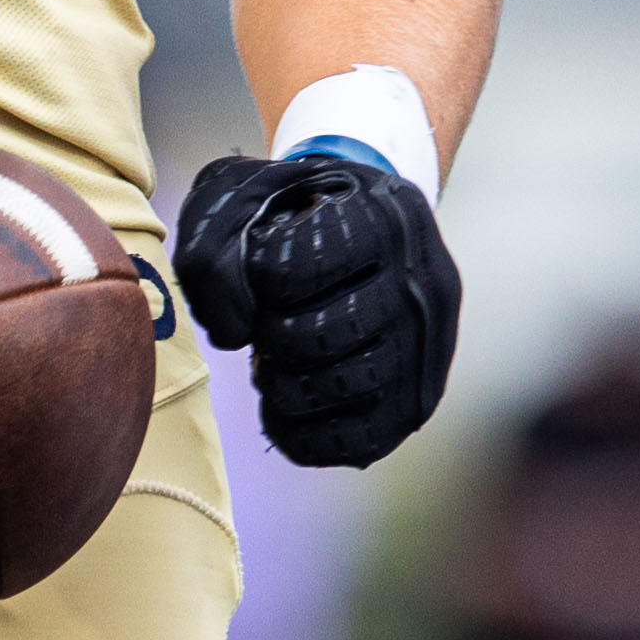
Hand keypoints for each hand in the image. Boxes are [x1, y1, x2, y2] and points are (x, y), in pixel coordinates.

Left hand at [176, 150, 459, 468]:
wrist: (375, 234)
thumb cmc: (301, 213)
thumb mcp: (250, 196)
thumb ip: (213, 249)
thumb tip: (230, 332)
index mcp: (383, 216)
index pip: (288, 272)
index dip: (252, 281)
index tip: (264, 268)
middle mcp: (420, 283)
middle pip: (307, 339)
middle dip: (268, 336)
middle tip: (271, 321)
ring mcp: (426, 348)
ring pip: (332, 390)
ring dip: (280, 385)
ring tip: (279, 360)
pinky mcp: (416, 402)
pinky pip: (350, 442)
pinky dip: (299, 433)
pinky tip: (288, 404)